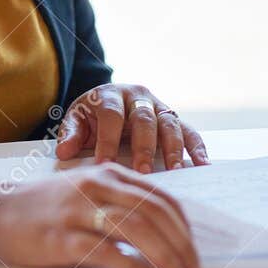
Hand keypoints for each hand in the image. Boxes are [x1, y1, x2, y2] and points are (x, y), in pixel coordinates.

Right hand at [0, 162, 202, 267]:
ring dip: (166, 259)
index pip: (162, 198)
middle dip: (182, 248)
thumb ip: (118, 204)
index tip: (195, 255)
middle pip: (155, 214)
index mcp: (107, 174)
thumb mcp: (84, 193)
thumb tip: (162, 236)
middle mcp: (95, 187)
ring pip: (137, 230)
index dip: (186, 229)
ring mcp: (77, 211)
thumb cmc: (41, 208)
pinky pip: (106, 252)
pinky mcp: (60, 237)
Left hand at [56, 83, 208, 172]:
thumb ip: (70, 134)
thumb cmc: (90, 118)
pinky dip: (197, 146)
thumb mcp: (75, 121)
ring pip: (169, 123)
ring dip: (173, 148)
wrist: (106, 103)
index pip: (111, 116)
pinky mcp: (173, 117)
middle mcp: (137, 96)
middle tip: (142, 172)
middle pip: (143, 119)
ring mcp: (158, 105)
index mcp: (110, 95)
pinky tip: (203, 165)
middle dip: (143, 146)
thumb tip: (64, 152)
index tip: (105, 166)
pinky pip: (188, 130)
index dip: (108, 140)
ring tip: (174, 171)